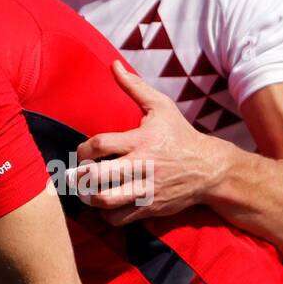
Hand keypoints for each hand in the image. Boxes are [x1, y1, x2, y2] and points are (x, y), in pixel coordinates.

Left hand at [70, 61, 228, 226]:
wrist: (208, 169)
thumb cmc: (180, 135)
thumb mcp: (161, 106)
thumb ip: (134, 87)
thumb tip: (114, 65)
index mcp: (140, 141)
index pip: (101, 144)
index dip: (83, 148)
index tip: (82, 151)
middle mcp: (141, 167)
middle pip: (98, 176)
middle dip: (79, 177)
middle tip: (74, 175)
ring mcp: (145, 190)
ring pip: (106, 201)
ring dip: (89, 197)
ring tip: (86, 191)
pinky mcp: (149, 208)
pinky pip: (119, 218)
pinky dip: (106, 214)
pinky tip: (104, 205)